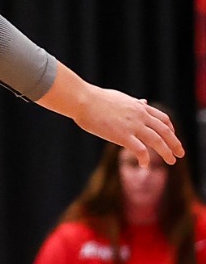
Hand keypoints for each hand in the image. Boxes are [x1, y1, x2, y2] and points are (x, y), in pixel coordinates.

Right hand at [67, 85, 182, 166]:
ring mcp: (132, 126)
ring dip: (166, 152)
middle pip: (165, 131)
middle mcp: (140, 116)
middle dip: (175, 143)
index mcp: (139, 107)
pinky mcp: (122, 135)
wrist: (82, 100)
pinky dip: (145, 158)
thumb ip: (133, 102)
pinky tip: (144, 165)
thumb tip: (143, 101)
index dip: (170, 130)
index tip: (172, 137)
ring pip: (157, 141)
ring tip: (171, 161)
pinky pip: (139, 150)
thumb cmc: (95, 99)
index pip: (163, 119)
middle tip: (180, 154)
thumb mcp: (120, 98)